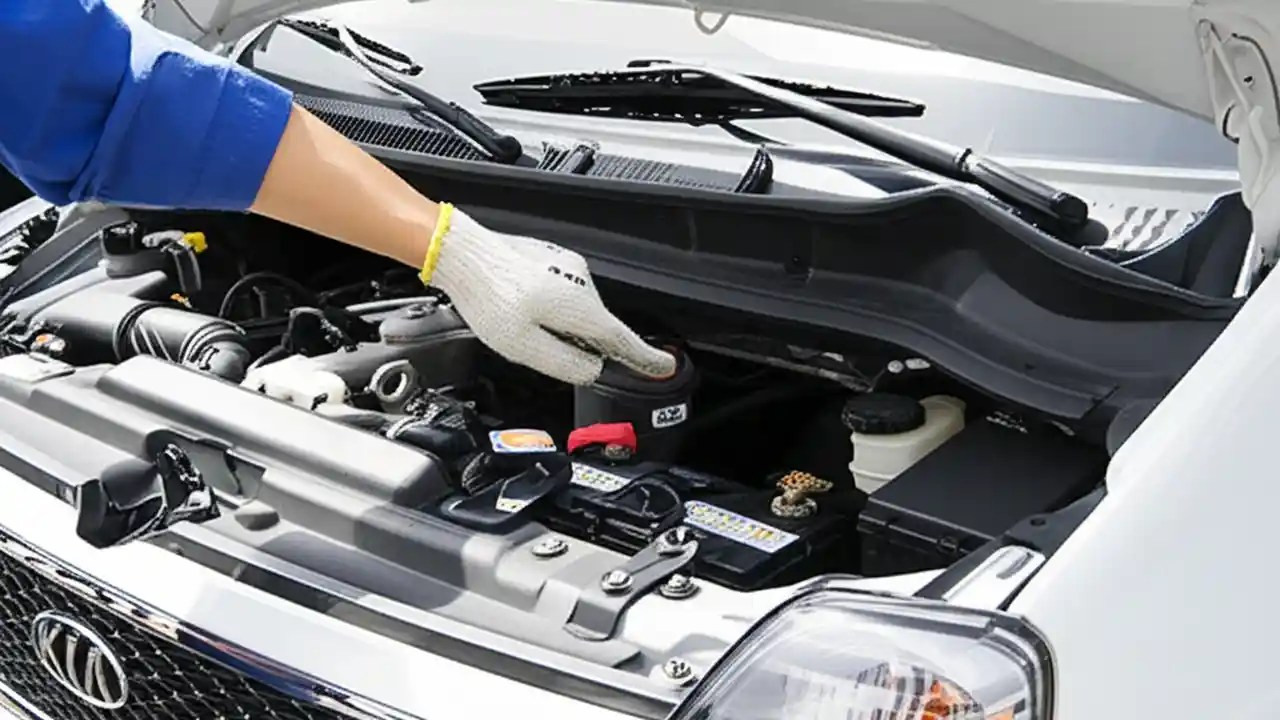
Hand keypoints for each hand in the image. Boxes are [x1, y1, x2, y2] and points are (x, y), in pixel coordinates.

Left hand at [421, 206, 675, 384]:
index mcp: (578, 306)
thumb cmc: (488, 295)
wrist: (461, 252)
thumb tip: (592, 369)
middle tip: (546, 350)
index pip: (622, 340)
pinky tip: (520, 308)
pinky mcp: (551, 259)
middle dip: (583, 344)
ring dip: (561, 325)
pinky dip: (550, 307)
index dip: (645, 358)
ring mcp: (566, 266)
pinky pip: (562, 292)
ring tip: (521, 326)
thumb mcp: (524, 347)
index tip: (664, 366)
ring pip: (577, 309)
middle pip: (597, 326)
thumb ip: (565, 363)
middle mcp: (580, 281)